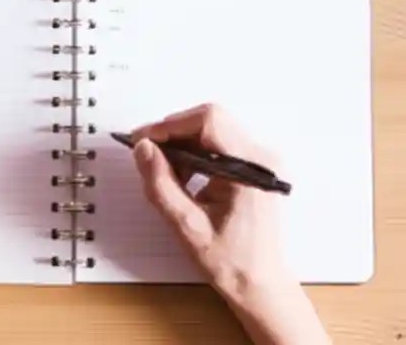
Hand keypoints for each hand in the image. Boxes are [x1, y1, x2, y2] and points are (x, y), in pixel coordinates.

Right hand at [132, 104, 329, 344]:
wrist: (260, 284)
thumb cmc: (232, 262)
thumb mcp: (187, 225)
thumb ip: (162, 184)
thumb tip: (144, 149)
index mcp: (251, 168)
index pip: (208, 121)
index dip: (170, 126)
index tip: (144, 139)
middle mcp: (261, 157)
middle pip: (210, 121)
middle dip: (174, 134)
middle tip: (148, 153)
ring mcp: (260, 161)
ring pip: (213, 131)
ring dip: (183, 145)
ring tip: (166, 172)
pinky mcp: (253, 167)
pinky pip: (219, 145)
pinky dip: (196, 154)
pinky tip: (183, 178)